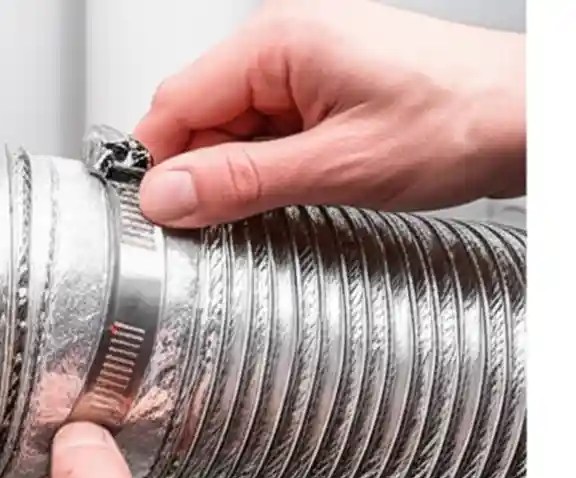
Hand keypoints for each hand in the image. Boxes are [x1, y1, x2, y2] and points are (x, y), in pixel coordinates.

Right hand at [133, 0, 525, 227]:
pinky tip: (303, 185)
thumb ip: (241, 182)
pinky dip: (272, 165)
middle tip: (230, 221)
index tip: (161, 216)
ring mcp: (303, 62)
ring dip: (243, 172)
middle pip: (199, 117)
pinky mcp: (322, 86)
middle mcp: (284, 41)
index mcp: (277, 40)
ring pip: (233, 128)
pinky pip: (267, 129)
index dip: (159, 165)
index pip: (173, 103)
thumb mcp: (338, 166)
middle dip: (206, 173)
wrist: (533, 118)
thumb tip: (167, 196)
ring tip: (294, 195)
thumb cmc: (465, 120)